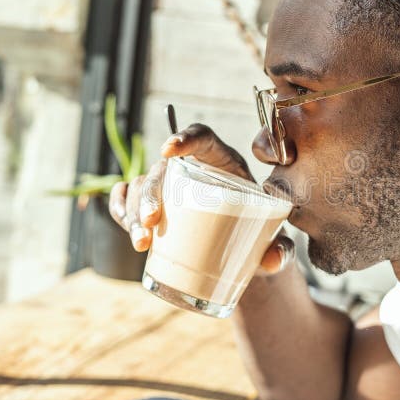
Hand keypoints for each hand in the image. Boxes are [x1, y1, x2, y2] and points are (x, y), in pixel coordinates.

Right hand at [108, 123, 294, 274]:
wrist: (243, 252)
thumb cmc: (261, 234)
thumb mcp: (274, 240)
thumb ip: (281, 249)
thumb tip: (273, 262)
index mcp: (224, 164)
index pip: (203, 137)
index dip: (185, 137)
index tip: (169, 151)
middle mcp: (192, 170)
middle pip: (163, 170)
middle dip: (150, 194)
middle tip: (150, 223)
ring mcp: (169, 187)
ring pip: (140, 186)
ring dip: (132, 212)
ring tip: (142, 243)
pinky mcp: (153, 206)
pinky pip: (125, 199)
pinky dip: (118, 209)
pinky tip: (124, 225)